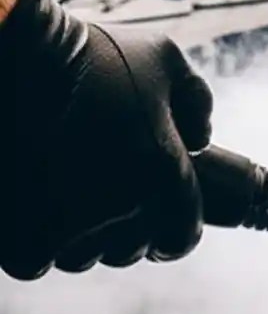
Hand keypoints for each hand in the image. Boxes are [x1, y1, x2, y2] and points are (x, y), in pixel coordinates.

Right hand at [0, 0, 212, 279]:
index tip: (158, 221)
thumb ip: (197, 101)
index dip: (172, 230)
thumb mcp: (163, 57)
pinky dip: (31, 240)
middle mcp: (120, 209)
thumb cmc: (83, 52)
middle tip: (99, 193)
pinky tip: (29, 204)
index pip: (181, 237)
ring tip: (60, 190)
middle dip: (120, 226)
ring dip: (75, 236)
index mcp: (162, 175)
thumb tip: (202, 137)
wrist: (6, 53)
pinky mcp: (20, 241)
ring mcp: (66, 229)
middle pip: (127, 248)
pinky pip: (34, 260)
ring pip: (80, 256)